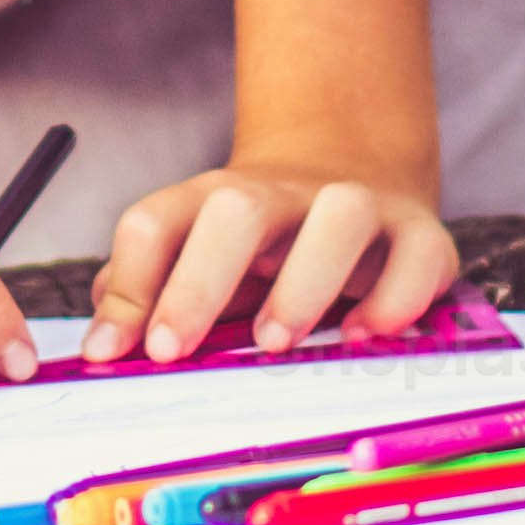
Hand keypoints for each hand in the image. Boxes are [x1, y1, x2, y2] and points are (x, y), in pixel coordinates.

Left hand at [89, 157, 454, 363]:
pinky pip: (416, 254)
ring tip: (273, 341)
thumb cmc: (265, 243)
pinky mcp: (419, 234)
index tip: (107, 353)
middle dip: (196, 281)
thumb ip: (150, 293)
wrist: (354, 171)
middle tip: (169, 349)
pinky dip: (395, 297)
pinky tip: (363, 336)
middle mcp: (281, 195)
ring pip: (338, 213)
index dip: (126, 285)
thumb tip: (104, 342)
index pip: (155, 223)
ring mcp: (355, 207)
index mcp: (214, 202)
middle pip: (233, 209)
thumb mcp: (202, 258)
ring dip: (303, 279)